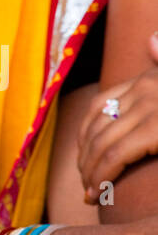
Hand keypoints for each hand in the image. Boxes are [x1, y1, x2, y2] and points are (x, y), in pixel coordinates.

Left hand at [80, 33, 157, 202]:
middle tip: (84, 184)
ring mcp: (150, 107)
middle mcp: (146, 88)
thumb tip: (150, 40)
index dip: (85, 135)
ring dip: (89, 172)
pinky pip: (114, 156)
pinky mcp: (155, 130)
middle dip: (84, 159)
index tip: (84, 158)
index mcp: (151, 78)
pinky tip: (98, 193)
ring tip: (88, 194)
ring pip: (100, 145)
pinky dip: (101, 177)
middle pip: (96, 127)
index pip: (100, 104)